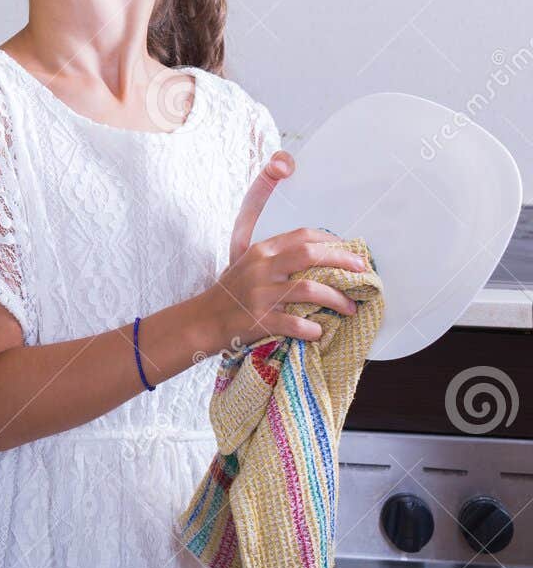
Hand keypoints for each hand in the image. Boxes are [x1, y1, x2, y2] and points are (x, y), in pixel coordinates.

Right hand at [200, 150, 368, 350]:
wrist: (203, 320)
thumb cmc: (230, 293)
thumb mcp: (248, 265)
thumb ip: (277, 258)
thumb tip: (319, 257)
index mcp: (261, 251)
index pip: (302, 236)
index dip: (332, 242)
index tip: (352, 252)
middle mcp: (261, 267)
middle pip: (310, 255)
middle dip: (342, 262)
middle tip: (363, 273)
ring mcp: (260, 293)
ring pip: (309, 289)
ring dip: (336, 299)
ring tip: (351, 308)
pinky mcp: (260, 319)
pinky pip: (295, 323)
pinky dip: (312, 329)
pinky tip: (318, 331)